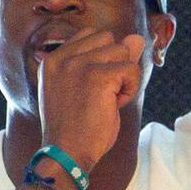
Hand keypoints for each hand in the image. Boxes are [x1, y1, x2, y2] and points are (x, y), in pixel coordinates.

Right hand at [37, 29, 144, 173]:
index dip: (103, 59)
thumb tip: (136, 38)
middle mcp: (63, 57)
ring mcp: (80, 65)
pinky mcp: (99, 77)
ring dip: (124, 77)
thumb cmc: (76, 129)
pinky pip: (131, 69)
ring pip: (122, 50)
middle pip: (109, 38)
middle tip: (104, 94)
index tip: (95, 87)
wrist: (66, 154)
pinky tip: (116, 105)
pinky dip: (131, 88)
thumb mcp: (85, 89)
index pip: (90, 35)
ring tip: (109, 100)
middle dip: (116, 64)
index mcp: (53, 60)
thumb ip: (105, 62)